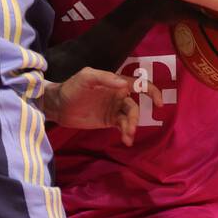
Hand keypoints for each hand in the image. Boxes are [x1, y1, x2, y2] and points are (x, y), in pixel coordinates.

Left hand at [42, 67, 160, 146]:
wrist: (58, 105)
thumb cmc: (72, 87)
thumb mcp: (86, 77)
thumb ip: (105, 78)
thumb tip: (125, 85)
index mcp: (116, 82)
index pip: (139, 85)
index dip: (152, 92)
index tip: (159, 103)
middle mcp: (118, 95)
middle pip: (134, 106)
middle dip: (135, 118)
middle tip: (130, 128)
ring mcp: (114, 109)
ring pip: (129, 118)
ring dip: (131, 127)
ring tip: (127, 136)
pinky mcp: (109, 121)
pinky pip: (122, 126)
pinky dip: (126, 133)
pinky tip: (126, 140)